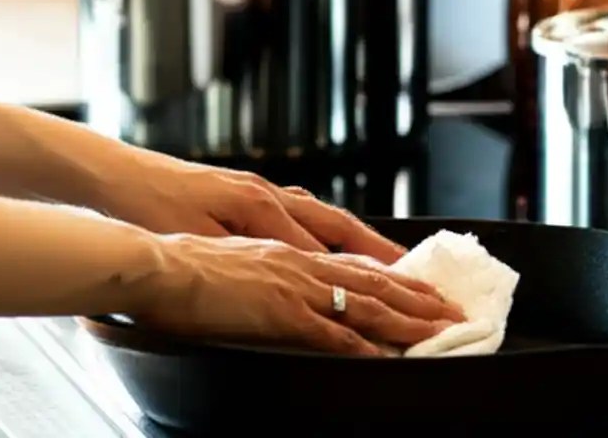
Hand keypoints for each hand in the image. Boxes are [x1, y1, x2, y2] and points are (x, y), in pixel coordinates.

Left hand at [97, 155, 408, 263]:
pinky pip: (303, 211)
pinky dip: (327, 226)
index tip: (385, 289)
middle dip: (374, 249)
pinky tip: (332, 235)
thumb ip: (252, 250)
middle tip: (408, 269)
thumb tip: (299, 262)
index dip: (352, 269)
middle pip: (334, 224)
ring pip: (322, 215)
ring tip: (385, 255)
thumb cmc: (151, 207)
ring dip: (355, 236)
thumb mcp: (200, 237)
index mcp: (258, 204)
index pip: (318, 244)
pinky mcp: (247, 192)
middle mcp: (268, 193)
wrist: (117, 177)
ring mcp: (260, 190)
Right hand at [137, 235, 466, 354]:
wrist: (156, 263)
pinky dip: (365, 346)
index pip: (354, 264)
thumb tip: (273, 290)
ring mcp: (295, 286)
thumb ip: (262, 273)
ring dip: (408, 319)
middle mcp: (301, 263)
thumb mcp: (232, 261)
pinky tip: (388, 356)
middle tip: (452, 311)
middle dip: (418, 298)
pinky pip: (333, 333)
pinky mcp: (282, 311)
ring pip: (367, 304)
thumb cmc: (180, 266)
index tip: (419, 287)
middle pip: (374, 281)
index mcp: (289, 252)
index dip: (392, 277)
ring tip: (440, 331)